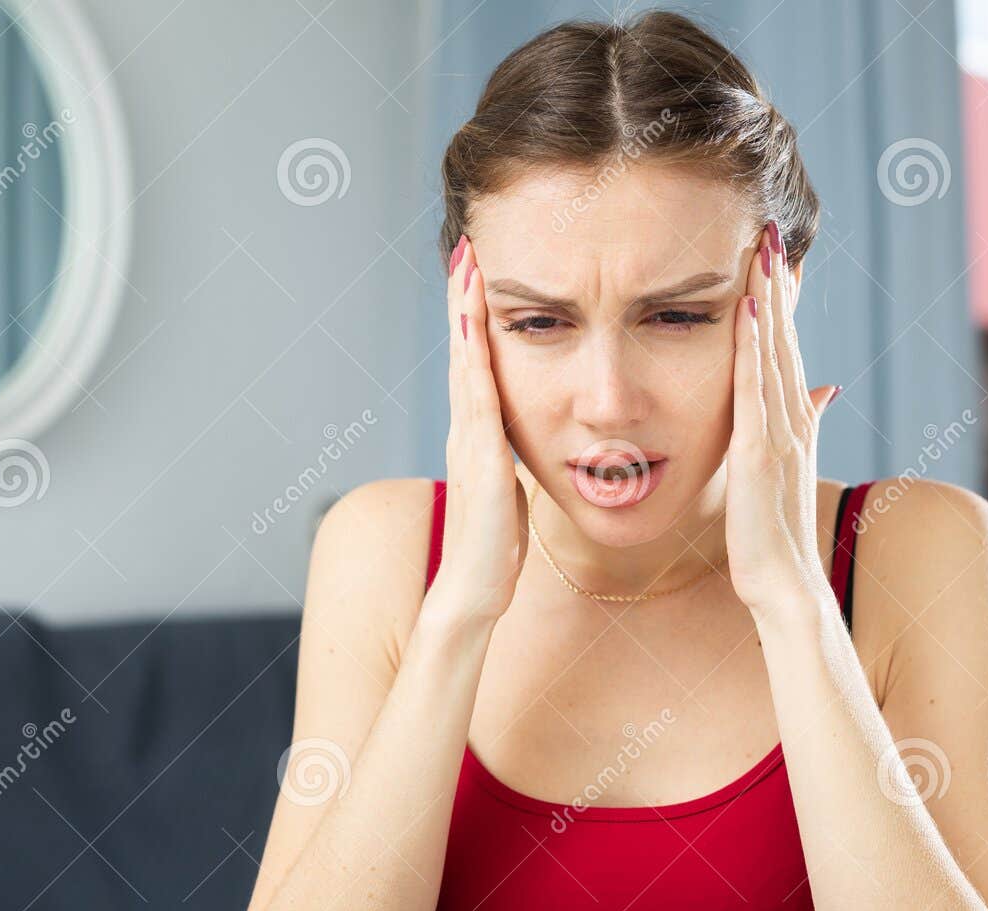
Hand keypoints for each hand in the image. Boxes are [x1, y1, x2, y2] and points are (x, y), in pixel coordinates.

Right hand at [428, 234, 528, 625]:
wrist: (474, 590)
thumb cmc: (495, 548)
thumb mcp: (509, 491)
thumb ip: (511, 462)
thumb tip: (524, 446)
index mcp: (479, 434)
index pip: (478, 362)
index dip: (476, 317)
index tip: (481, 271)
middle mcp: (466, 428)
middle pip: (464, 348)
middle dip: (463, 296)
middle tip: (466, 243)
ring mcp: (468, 440)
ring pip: (464, 361)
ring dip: (463, 310)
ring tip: (466, 262)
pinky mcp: (478, 457)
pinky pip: (475, 394)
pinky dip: (471, 354)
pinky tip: (471, 323)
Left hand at [725, 220, 839, 616]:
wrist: (786, 584)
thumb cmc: (777, 536)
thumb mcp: (788, 472)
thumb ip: (806, 427)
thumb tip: (826, 389)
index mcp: (795, 423)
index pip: (787, 351)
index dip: (782, 303)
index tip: (774, 258)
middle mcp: (793, 420)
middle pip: (784, 340)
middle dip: (778, 286)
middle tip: (771, 231)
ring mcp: (779, 434)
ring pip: (774, 354)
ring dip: (769, 301)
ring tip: (762, 252)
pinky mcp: (760, 452)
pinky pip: (755, 389)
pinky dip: (752, 348)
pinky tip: (748, 311)